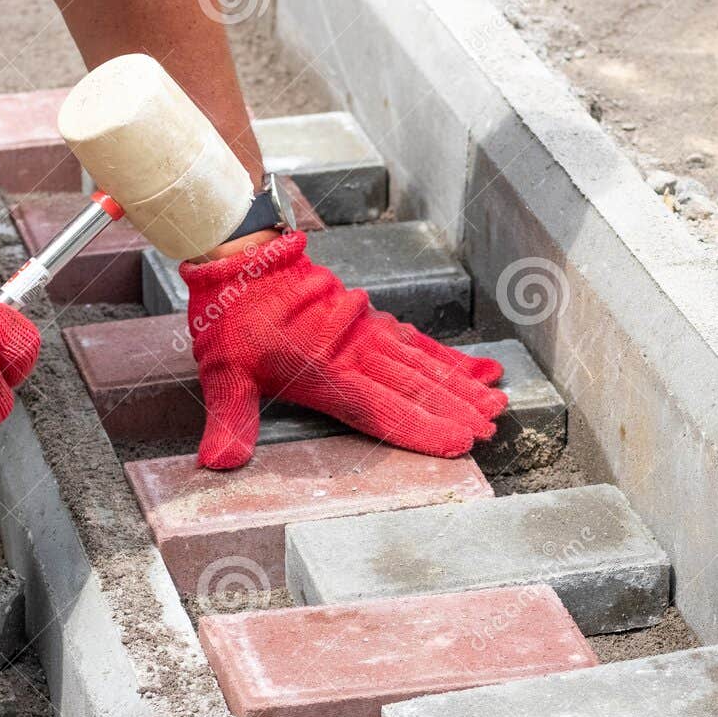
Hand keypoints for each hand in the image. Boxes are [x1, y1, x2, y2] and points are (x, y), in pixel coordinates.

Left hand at [180, 232, 507, 468]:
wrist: (241, 254)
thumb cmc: (229, 316)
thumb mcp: (220, 372)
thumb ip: (231, 418)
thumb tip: (219, 462)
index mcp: (324, 371)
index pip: (381, 409)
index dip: (422, 428)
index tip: (459, 442)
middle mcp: (355, 351)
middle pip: (414, 386)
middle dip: (456, 410)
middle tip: (492, 428)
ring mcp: (368, 331)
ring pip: (424, 363)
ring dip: (462, 385)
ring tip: (498, 403)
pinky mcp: (372, 318)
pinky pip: (418, 340)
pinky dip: (450, 357)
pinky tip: (479, 368)